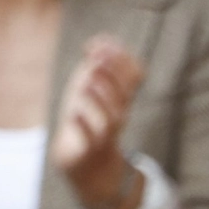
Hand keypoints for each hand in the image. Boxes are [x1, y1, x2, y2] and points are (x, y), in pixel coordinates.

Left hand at [50, 32, 144, 208]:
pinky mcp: (89, 153)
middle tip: (96, 59)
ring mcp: (105, 136)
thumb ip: (95, 67)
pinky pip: (91, 141)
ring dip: (100, 99)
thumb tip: (96, 41)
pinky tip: (74, 113)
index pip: (134, 76)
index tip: (100, 44)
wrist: (83, 167)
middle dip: (112, 76)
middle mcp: (118, 116)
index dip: (121, 58)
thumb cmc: (88, 124)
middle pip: (124, 96)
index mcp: (121, 99)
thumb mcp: (89, 93)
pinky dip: (84, 126)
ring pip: (112, 119)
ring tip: (86, 81)